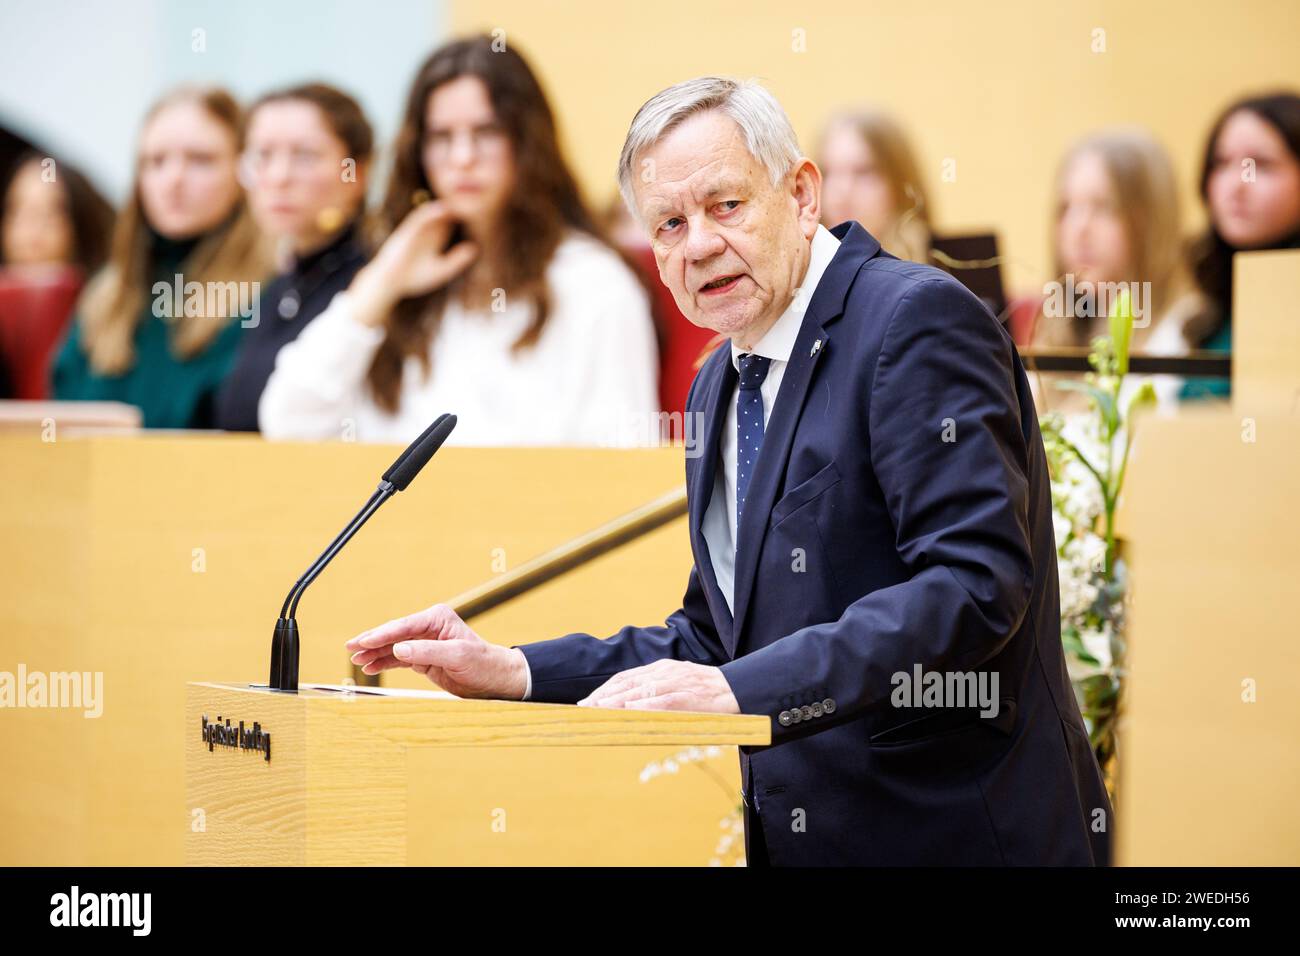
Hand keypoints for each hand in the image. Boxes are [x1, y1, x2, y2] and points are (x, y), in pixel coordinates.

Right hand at [344, 603, 527, 699]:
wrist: (495, 679)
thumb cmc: (482, 663)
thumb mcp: (457, 656)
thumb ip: (428, 651)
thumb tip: (399, 648)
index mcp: (437, 618)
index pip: (403, 626)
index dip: (381, 634)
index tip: (363, 641)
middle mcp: (429, 627)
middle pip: (394, 633)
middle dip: (372, 641)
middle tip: (350, 647)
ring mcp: (425, 642)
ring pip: (393, 646)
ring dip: (375, 653)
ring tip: (357, 660)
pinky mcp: (424, 658)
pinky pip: (399, 658)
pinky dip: (384, 662)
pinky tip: (371, 667)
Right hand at [348, 201, 478, 325]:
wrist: (391, 282)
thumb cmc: (415, 278)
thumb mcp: (442, 270)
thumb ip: (457, 260)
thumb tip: (475, 249)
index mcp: (436, 240)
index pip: (452, 224)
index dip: (465, 218)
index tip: (483, 212)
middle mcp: (427, 232)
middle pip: (445, 216)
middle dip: (458, 208)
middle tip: (477, 199)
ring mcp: (416, 230)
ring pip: (433, 214)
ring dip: (446, 207)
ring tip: (462, 201)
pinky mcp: (406, 231)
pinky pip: (418, 218)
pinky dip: (430, 212)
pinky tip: (443, 209)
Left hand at [577, 659, 740, 712]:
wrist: (737, 688)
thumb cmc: (706, 691)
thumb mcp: (678, 684)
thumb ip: (656, 692)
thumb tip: (632, 706)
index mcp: (661, 669)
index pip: (625, 678)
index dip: (604, 689)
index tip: (587, 701)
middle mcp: (664, 672)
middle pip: (627, 683)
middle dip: (603, 695)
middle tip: (583, 708)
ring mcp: (675, 683)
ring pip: (640, 691)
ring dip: (617, 701)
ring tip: (598, 710)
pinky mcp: (686, 696)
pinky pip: (661, 701)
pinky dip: (643, 707)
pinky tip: (628, 712)